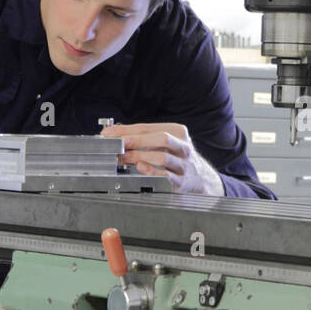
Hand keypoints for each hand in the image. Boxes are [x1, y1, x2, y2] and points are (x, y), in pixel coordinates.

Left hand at [101, 121, 223, 195]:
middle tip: (119, 143)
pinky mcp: (181, 181)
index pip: (149, 128)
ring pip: (162, 157)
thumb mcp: (166, 143)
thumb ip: (143, 138)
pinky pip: (166, 176)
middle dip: (137, 140)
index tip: (110, 133)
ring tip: (123, 158)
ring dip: (139, 157)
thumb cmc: (177, 158)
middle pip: (161, 139)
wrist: (201, 179)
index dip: (128, 130)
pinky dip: (151, 171)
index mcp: (178, 132)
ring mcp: (183, 165)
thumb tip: (115, 134)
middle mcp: (183, 147)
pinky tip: (140, 168)